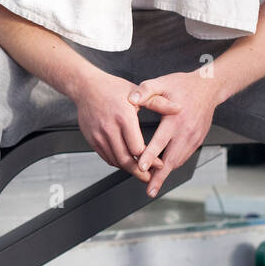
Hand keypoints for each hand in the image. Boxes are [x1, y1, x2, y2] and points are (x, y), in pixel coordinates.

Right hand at [75, 70, 182, 185]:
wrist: (86, 87)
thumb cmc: (112, 88)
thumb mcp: (137, 92)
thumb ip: (159, 103)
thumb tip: (178, 108)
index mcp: (123, 118)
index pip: (137, 148)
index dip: (149, 159)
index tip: (159, 163)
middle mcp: (109, 129)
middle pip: (126, 160)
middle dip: (140, 172)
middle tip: (150, 177)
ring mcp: (98, 135)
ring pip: (115, 161)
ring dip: (129, 169)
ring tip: (140, 172)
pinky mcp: (92, 139)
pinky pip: (106, 157)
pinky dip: (117, 162)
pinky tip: (126, 162)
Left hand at [128, 71, 221, 197]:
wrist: (209, 87)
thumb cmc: (183, 85)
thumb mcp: (162, 82)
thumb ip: (145, 90)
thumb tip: (131, 99)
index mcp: (175, 119)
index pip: (160, 141)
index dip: (149, 155)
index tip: (140, 167)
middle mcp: (186, 131)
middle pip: (171, 159)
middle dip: (159, 176)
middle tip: (149, 190)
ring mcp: (194, 138)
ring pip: (179, 161)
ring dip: (166, 173)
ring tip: (154, 185)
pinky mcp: (198, 140)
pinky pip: (185, 157)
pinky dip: (174, 165)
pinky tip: (164, 170)